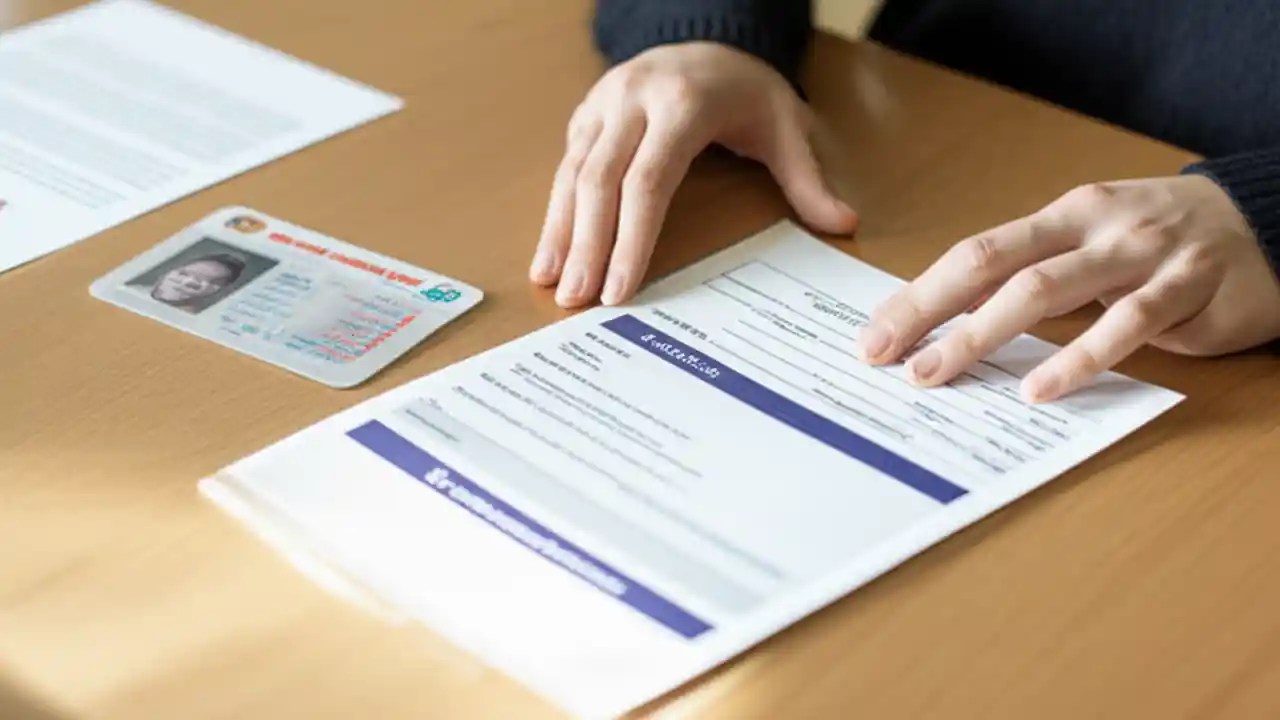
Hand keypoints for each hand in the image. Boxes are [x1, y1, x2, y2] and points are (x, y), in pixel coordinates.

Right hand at [531, 42, 856, 307]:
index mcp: (683, 103)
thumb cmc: (745, 89)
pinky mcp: (585, 114)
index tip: (620, 288)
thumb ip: (806, 178)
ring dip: (560, 232)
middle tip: (578, 300)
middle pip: (601, 180)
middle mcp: (633, 99)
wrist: (707, 36)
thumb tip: (842, 224)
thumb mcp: (785, 125)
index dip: (632, 237)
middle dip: (587, 244)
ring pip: (572, 173)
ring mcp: (603, 104)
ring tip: (551, 284)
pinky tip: (548, 255)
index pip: (649, 179)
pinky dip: (555, 213)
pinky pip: (564, 167)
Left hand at [858, 175, 1279, 401]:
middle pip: (993, 264)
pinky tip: (1040, 389)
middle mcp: (1092, 228)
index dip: (919, 295)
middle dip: (931, 311)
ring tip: (939, 374)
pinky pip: (1126, 325)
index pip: (974, 254)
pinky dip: (1079, 358)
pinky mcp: (1186, 288)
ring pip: (1047, 290)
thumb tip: (950, 322)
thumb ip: (1031, 277)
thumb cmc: (1158, 243)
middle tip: (888, 357)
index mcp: (1059, 218)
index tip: (874, 337)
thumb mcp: (1088, 247)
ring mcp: (1140, 254)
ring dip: (983, 334)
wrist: (1266, 223)